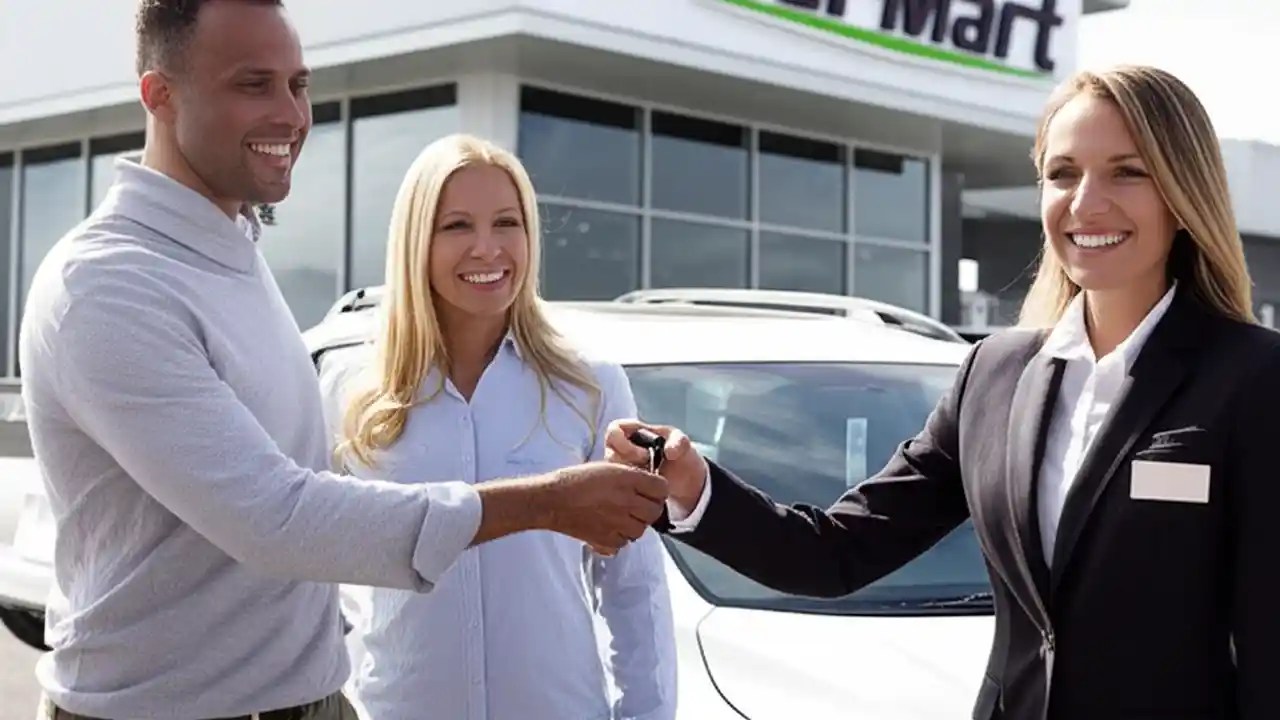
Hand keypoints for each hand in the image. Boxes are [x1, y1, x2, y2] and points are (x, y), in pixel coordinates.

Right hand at [544, 462, 667, 555]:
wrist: (551, 500)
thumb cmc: (575, 480)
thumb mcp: (606, 467)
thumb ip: (630, 476)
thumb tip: (647, 484)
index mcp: (627, 479)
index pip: (661, 488)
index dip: (658, 489)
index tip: (651, 490)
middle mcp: (626, 501)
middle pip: (655, 511)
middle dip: (649, 507)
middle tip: (637, 505)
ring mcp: (618, 523)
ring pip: (642, 529)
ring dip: (635, 523)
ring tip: (621, 516)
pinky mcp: (607, 539)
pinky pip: (625, 542)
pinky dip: (621, 537)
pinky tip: (610, 527)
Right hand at [605, 419, 707, 512]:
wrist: (685, 478)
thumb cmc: (680, 454)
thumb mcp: (682, 443)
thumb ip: (678, 443)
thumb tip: (669, 452)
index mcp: (629, 431)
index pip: (613, 431)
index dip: (625, 443)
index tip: (645, 454)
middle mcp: (619, 448)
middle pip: (610, 455)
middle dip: (629, 465)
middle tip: (648, 471)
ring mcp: (619, 467)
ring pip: (612, 474)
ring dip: (630, 480)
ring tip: (649, 481)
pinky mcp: (622, 485)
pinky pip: (618, 488)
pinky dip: (631, 491)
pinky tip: (646, 491)